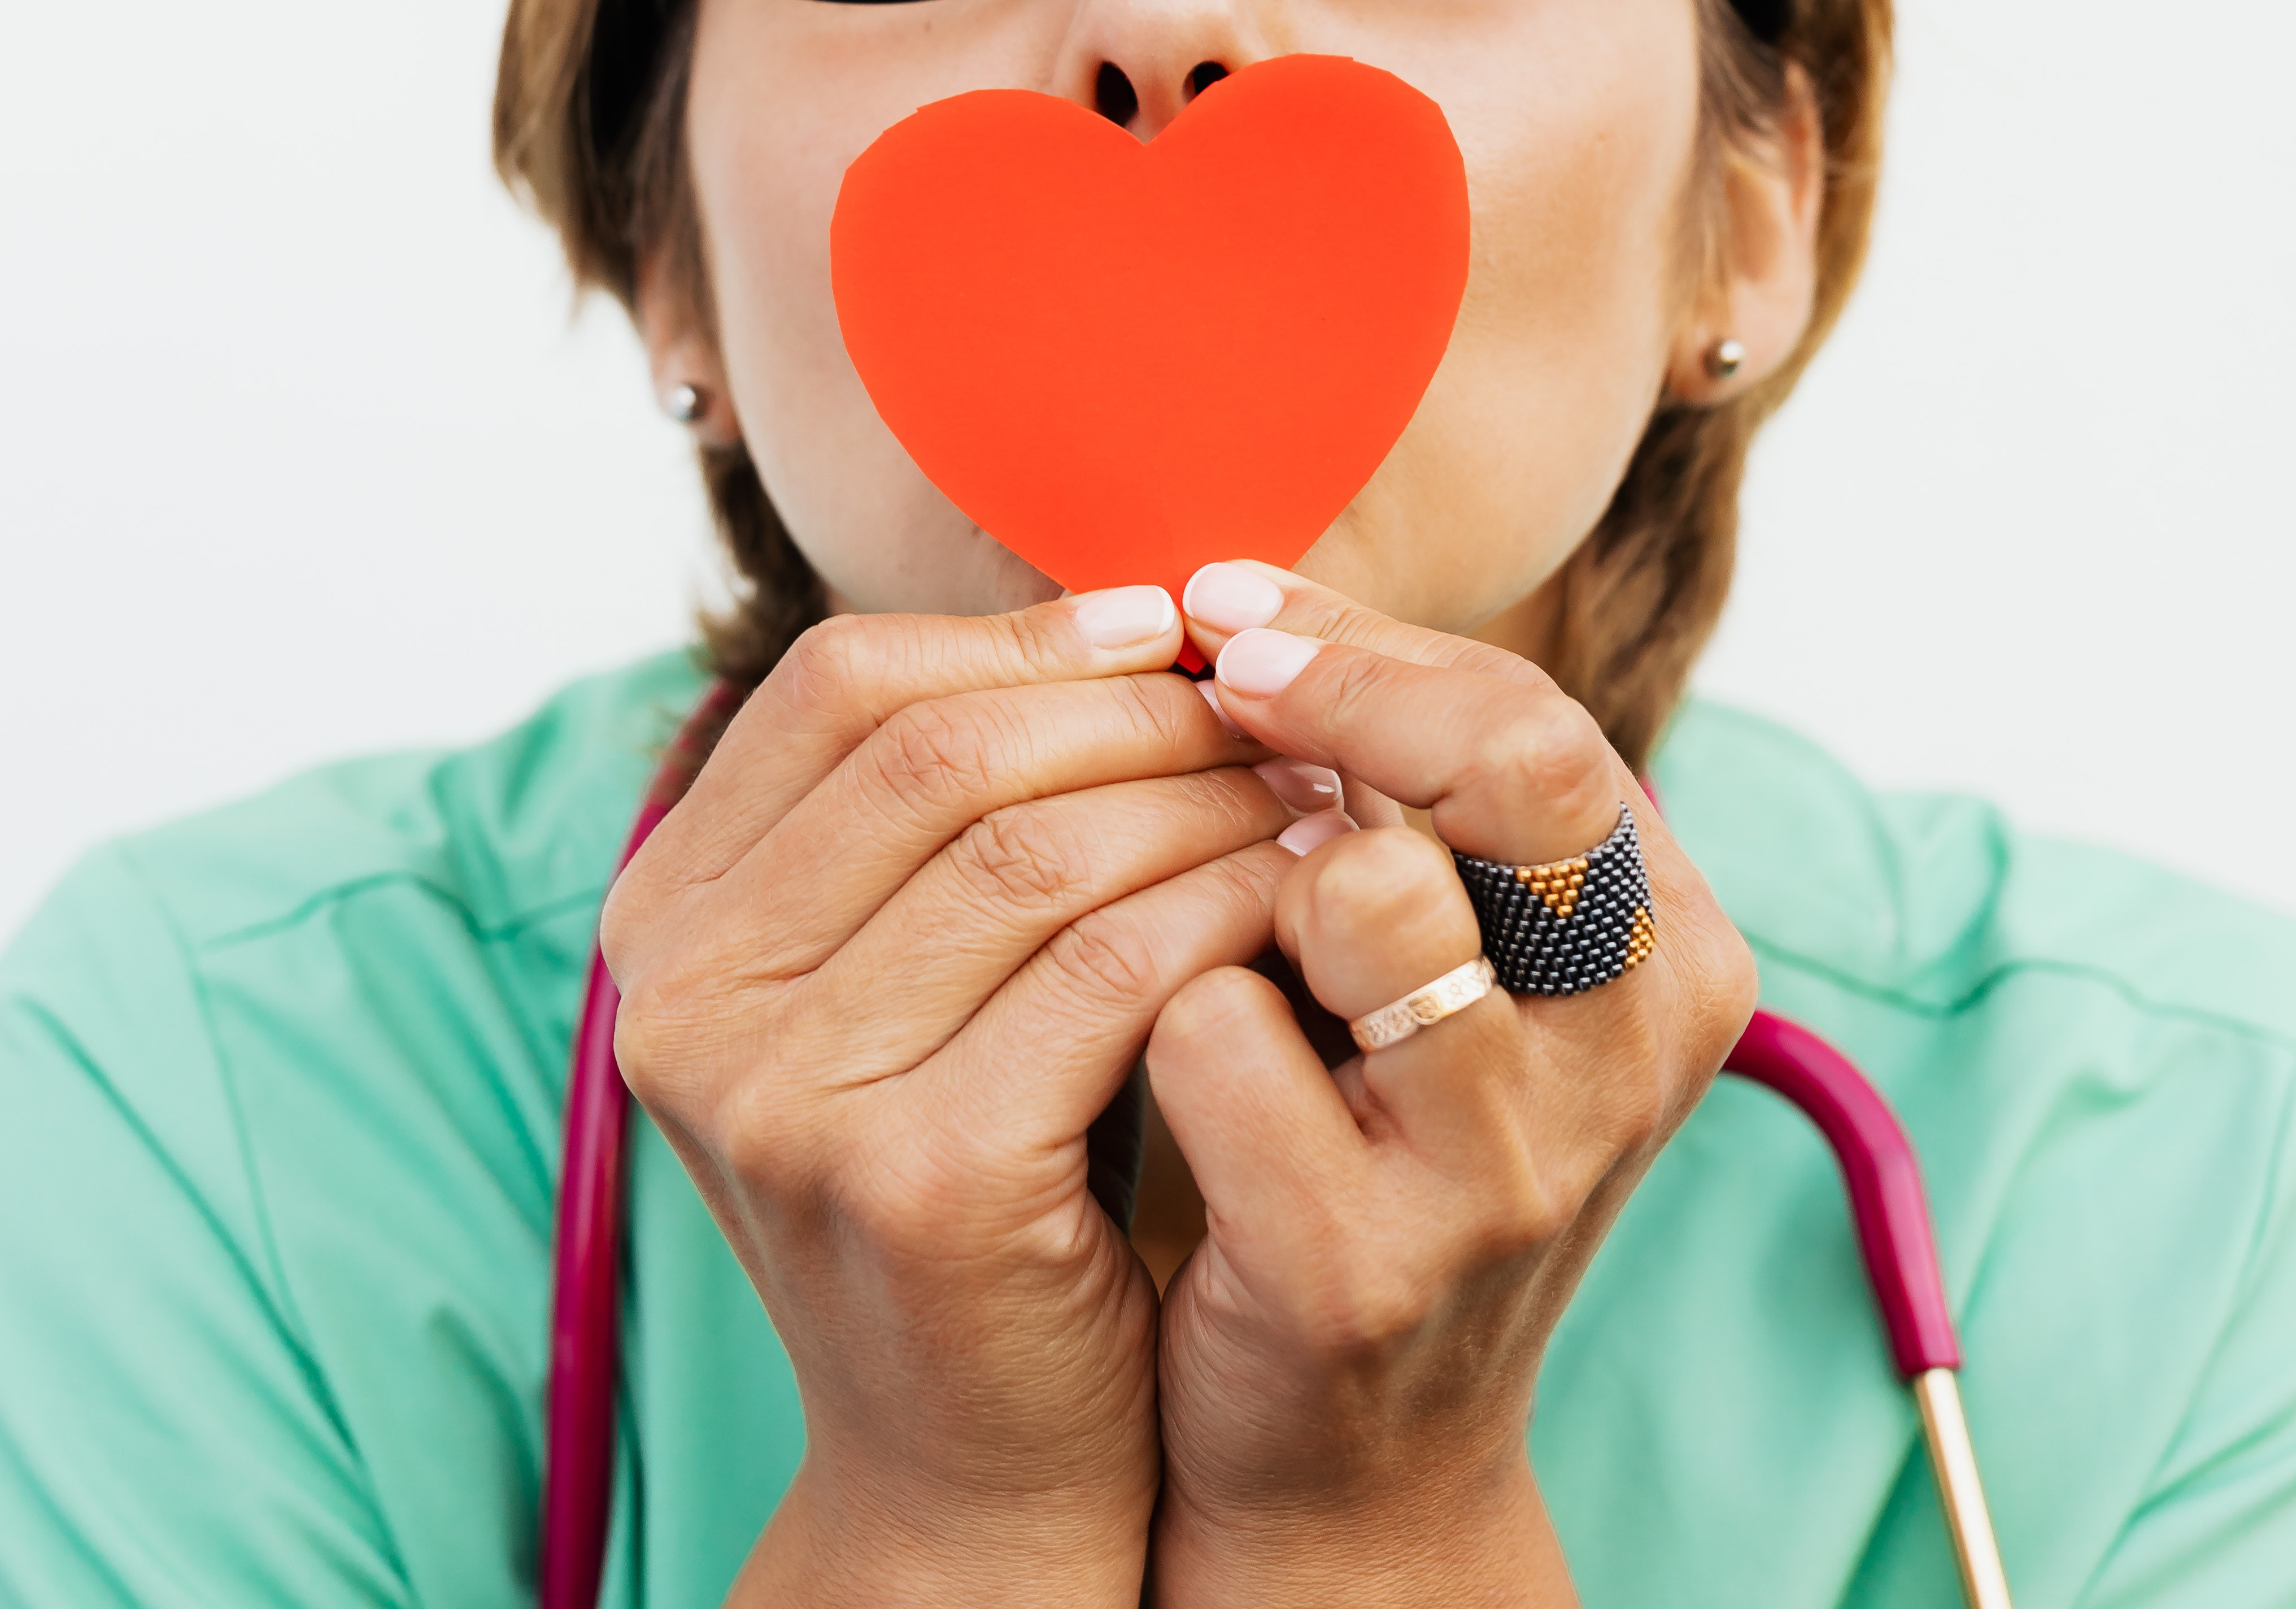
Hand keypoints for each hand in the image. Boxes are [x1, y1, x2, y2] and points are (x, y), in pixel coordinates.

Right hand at [599, 589, 1311, 1606]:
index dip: (1018, 637)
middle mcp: (686, 998)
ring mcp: (783, 1093)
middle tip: (1278, 702)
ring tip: (1321, 785)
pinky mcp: (916, 1175)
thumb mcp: (915, 990)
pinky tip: (1311, 894)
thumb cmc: (979, 1184)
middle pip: (938, 754)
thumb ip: (945, 828)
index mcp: (668, 923)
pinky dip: (1232, 905)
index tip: (1167, 625)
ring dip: (1207, 798)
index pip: (837, 689)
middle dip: (1136, 707)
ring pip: (1038, 849)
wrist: (972, 1458)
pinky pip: (1116, 966)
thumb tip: (1116, 621)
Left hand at [1145, 565, 1759, 1605]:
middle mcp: (1631, 1047)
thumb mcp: (1428, 971)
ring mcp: (1513, 1164)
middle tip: (1214, 681)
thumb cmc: (1366, 1150)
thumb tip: (1232, 600)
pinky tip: (1147, 1062)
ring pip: (1366, 890)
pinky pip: (1215, 1033)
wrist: (1347, 1453)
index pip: (1536, 717)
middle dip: (1342, 698)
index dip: (1368, 643)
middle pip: (1514, 767)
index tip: (1223, 610)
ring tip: (1199, 919)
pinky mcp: (1366, 1260)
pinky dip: (1158, 1020)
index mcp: (1664, 950)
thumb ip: (1384, 804)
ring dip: (1243, 873)